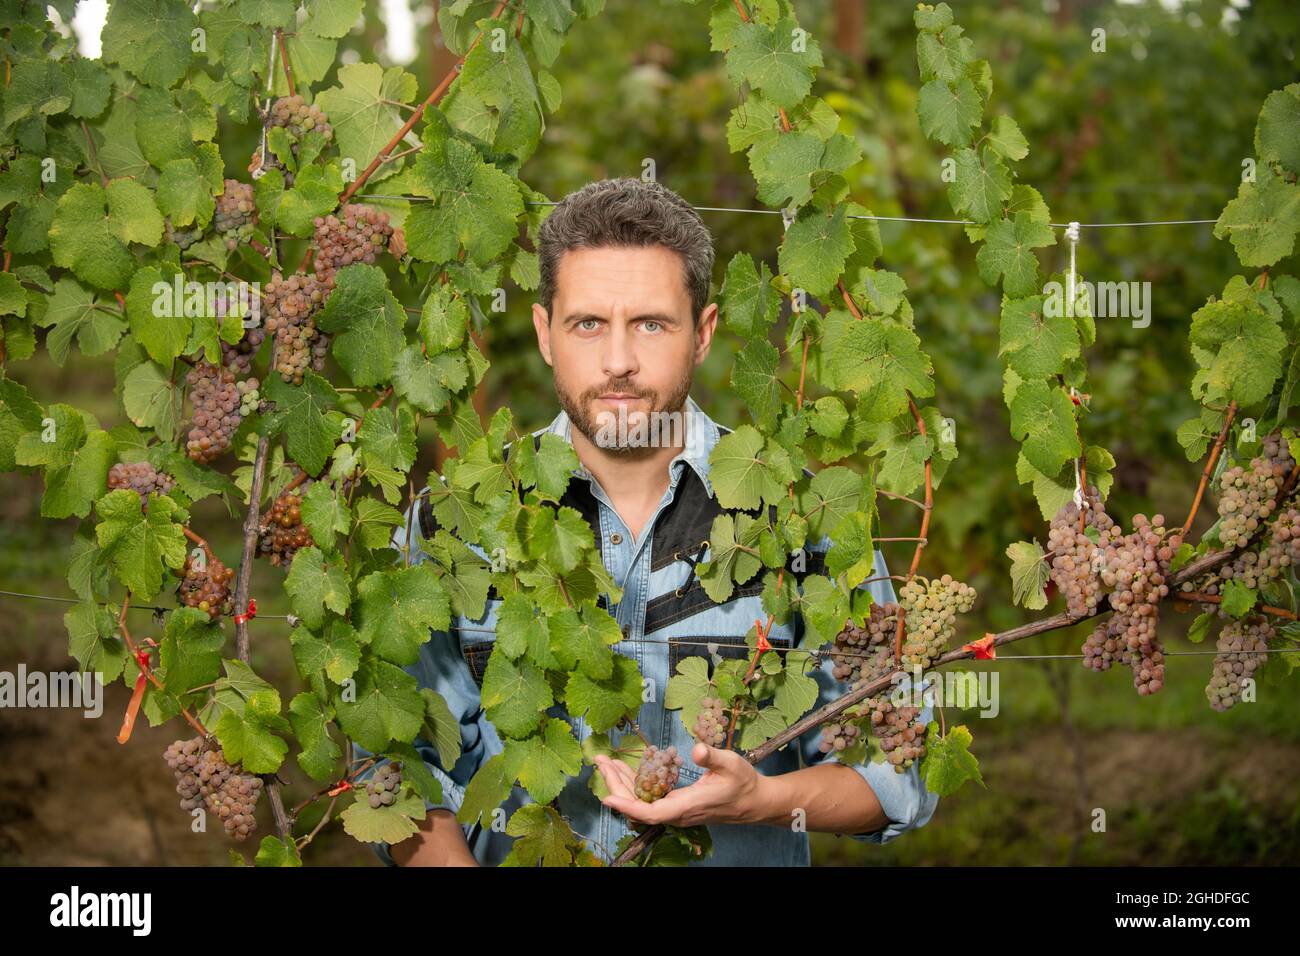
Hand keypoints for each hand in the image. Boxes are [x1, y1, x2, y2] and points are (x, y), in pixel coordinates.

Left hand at [594, 742, 767, 827]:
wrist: (754, 802)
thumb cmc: (744, 783)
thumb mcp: (732, 764)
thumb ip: (713, 757)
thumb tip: (696, 749)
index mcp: (688, 806)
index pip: (651, 812)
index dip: (628, 805)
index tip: (608, 797)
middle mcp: (678, 812)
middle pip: (639, 807)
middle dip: (616, 786)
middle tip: (600, 761)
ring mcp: (676, 810)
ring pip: (642, 802)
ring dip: (623, 784)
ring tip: (606, 763)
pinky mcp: (676, 805)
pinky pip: (649, 798)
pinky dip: (635, 784)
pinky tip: (627, 770)